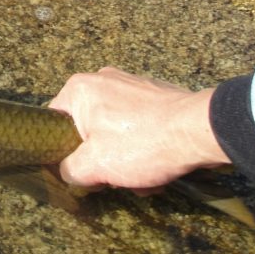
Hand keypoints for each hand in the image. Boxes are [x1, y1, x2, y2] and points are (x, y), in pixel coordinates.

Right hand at [48, 67, 230, 191]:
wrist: (200, 130)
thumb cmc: (143, 143)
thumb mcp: (96, 165)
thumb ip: (70, 169)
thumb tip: (68, 170)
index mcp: (79, 89)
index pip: (55, 121)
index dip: (63, 149)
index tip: (80, 168)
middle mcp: (102, 78)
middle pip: (88, 126)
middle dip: (103, 155)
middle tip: (119, 175)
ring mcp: (131, 82)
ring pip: (115, 127)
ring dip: (126, 154)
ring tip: (146, 174)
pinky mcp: (155, 91)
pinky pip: (139, 120)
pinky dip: (144, 141)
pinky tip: (160, 159)